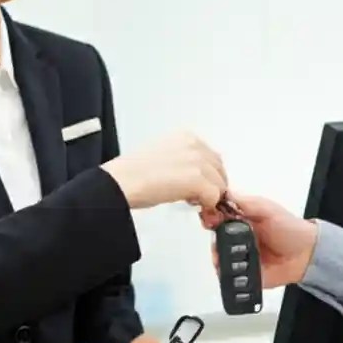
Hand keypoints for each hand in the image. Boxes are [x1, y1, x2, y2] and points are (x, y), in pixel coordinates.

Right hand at [101, 130, 226, 211]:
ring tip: (189, 201)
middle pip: (219, 170)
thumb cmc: (132, 173)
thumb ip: (182, 162)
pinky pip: (214, 198)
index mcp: (185, 137)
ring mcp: (197, 161)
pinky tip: (189, 205)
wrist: (122, 182)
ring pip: (220, 185)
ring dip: (209, 197)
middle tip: (197, 198)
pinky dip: (206, 206)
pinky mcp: (197, 179)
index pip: (211, 158)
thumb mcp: (162, 156)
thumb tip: (191, 178)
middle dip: (212, 186)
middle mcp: (194, 145)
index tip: (199, 186)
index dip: (207, 176)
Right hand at [202, 192, 317, 288]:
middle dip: (214, 241)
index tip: (209, 219)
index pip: (218, 217)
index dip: (211, 217)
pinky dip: (226, 274)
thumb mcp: (268, 210)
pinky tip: (229, 271)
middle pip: (215, 239)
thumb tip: (224, 194)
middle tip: (219, 242)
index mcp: (242, 220)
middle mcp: (238, 238)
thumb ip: (247, 203)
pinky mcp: (245, 274)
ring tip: (223, 258)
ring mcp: (240, 257)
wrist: (306, 256)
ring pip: (219, 258)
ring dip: (218, 258)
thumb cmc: (290, 229)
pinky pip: (229, 276)